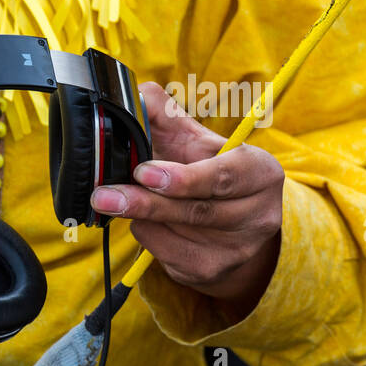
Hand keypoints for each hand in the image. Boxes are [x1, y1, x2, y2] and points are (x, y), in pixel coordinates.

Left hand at [90, 82, 284, 316]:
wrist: (230, 230)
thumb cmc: (207, 173)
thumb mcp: (193, 141)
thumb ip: (165, 116)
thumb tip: (135, 94)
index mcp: (260, 171)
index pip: (225, 175)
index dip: (184, 177)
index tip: (144, 172)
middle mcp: (258, 213)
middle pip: (196, 209)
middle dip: (146, 201)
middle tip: (105, 195)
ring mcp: (237, 248)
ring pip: (176, 232)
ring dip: (139, 216)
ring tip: (110, 201)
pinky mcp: (212, 271)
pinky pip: (166, 252)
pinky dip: (147, 234)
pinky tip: (144, 221)